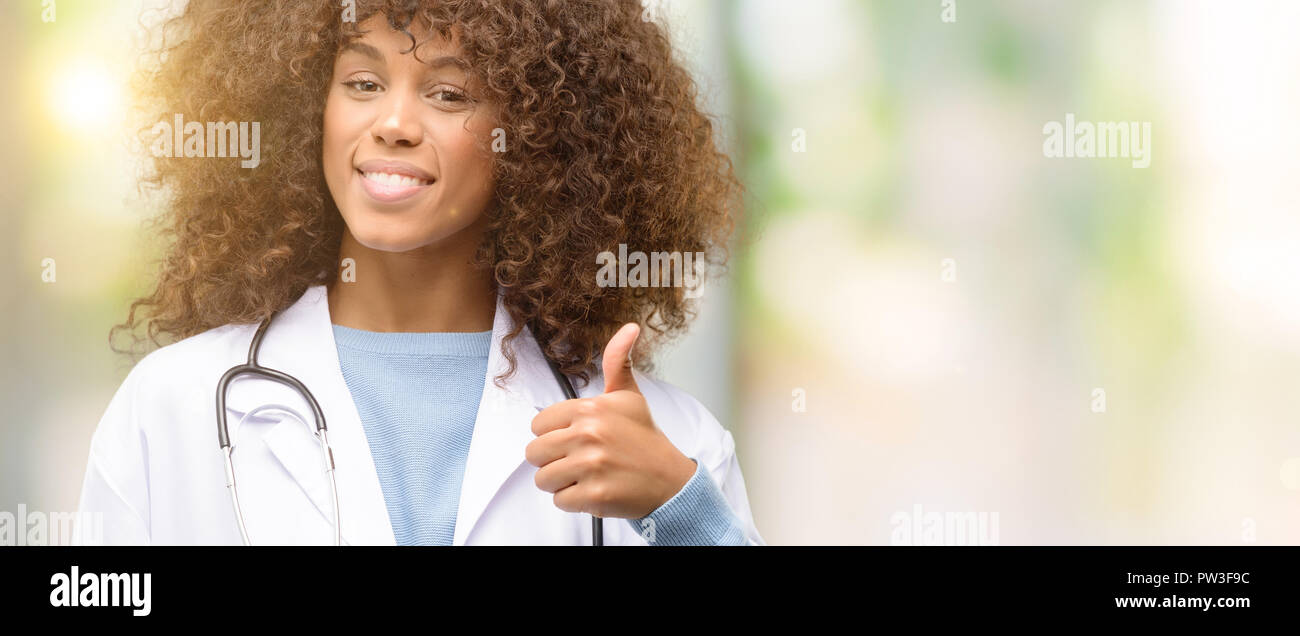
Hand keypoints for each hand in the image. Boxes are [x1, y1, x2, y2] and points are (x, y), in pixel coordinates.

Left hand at [525, 323, 696, 518]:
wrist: (669, 480)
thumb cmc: (644, 439)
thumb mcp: (629, 396)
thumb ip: (618, 362)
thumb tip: (629, 327)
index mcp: (590, 409)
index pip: (538, 425)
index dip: (553, 434)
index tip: (574, 438)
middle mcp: (588, 435)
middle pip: (534, 453)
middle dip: (552, 460)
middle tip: (578, 460)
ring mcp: (590, 466)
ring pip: (543, 479)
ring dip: (561, 482)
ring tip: (586, 476)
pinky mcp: (593, 495)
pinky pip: (559, 501)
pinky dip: (573, 501)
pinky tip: (593, 490)